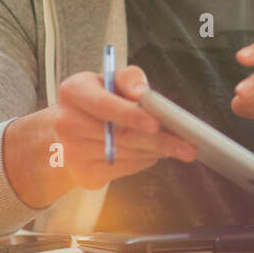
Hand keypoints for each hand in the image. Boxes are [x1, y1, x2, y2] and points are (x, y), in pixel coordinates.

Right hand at [50, 66, 196, 190]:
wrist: (70, 130)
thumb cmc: (100, 98)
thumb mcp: (112, 79)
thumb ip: (129, 78)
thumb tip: (142, 93)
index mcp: (73, 91)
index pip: (103, 104)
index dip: (130, 115)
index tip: (156, 123)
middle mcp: (65, 122)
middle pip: (119, 135)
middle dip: (158, 140)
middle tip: (188, 146)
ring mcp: (71, 152)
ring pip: (125, 154)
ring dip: (155, 151)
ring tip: (177, 146)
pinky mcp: (82, 174)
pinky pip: (123, 169)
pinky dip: (143, 161)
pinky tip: (152, 153)